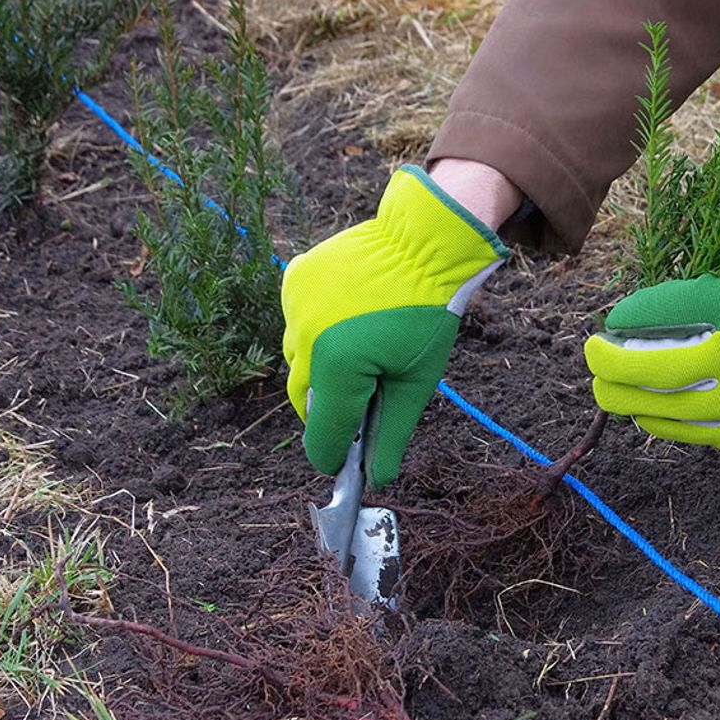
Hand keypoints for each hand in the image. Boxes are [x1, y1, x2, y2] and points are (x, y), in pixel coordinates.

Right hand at [282, 165, 508, 484]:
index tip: (344, 462)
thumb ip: (392, 433)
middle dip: (330, 409)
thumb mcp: (416, 380)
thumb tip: (379, 478)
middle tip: (362, 402)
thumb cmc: (426, 312)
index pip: (321, 436)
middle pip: (305, 399)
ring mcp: (295, 307)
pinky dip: (317, 330)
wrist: (422, 241)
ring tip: (362, 348)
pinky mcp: (293, 281)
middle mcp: (305, 339)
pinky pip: (297, 322)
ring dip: (322, 367)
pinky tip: (348, 315)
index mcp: (337, 368)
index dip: (333, 455)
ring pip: (298, 359)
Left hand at [584, 212, 719, 448]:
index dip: (623, 321)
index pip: (653, 318)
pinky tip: (651, 417)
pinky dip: (672, 427)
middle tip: (594, 359)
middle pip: (651, 372)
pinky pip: (705, 434)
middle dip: (609, 368)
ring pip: (671, 411)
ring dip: (631, 402)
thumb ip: (698, 283)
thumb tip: (643, 311)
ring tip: (612, 393)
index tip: (610, 321)